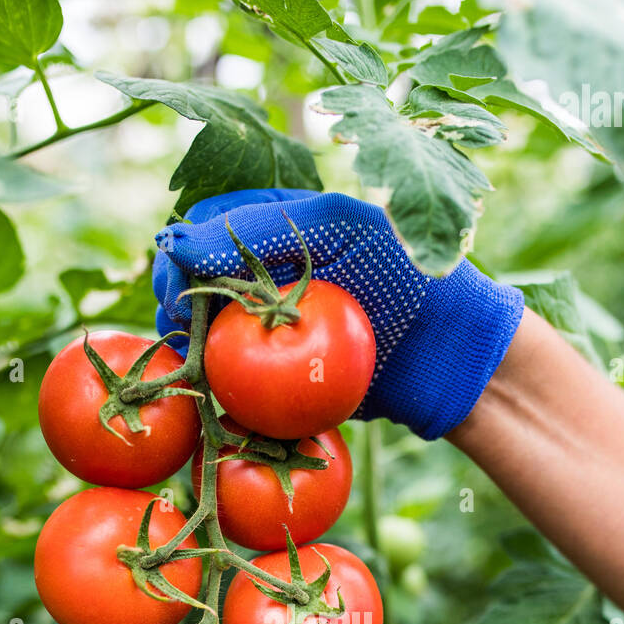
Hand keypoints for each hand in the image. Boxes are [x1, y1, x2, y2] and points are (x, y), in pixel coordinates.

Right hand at [152, 189, 522, 439]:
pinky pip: (238, 383)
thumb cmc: (409, 272)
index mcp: (280, 226)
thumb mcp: (338, 229)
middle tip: (172, 330)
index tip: (170, 281)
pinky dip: (219, 390)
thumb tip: (176, 243)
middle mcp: (269, 275)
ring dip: (189, 350)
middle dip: (175, 304)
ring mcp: (275, 328)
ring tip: (184, 366)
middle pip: (198, 284)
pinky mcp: (285, 377)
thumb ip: (260, 229)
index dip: (179, 252)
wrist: (453, 352)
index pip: (206, 228)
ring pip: (210, 335)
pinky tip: (208, 397)